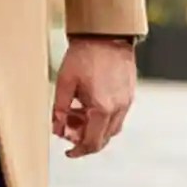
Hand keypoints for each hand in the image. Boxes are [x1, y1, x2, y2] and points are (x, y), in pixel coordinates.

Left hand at [52, 36, 135, 157]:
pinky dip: (103, 118)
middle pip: (103, 139)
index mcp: (102, 108)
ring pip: (111, 129)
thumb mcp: (64, 82)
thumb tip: (57, 129)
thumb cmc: (84, 55)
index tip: (68, 151)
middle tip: (68, 129)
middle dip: (84, 139)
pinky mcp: (129, 94)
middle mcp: (118, 108)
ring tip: (77, 112)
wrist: (107, 34)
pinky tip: (89, 104)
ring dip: (94, 129)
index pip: (92, 143)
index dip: (78, 151)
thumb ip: (60, 109)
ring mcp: (127, 102)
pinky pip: (117, 116)